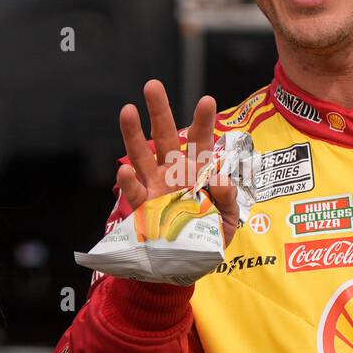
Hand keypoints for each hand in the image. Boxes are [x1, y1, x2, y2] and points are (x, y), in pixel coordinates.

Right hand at [117, 80, 241, 247]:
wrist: (185, 267)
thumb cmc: (209, 240)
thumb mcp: (229, 222)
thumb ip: (229, 200)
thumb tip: (222, 178)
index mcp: (198, 173)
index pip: (201, 142)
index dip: (203, 122)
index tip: (207, 100)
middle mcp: (174, 173)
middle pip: (165, 137)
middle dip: (160, 111)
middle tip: (152, 85)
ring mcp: (155, 188)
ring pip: (141, 156)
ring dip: (133, 134)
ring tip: (126, 109)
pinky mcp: (142, 208)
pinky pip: (134, 192)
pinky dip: (128, 182)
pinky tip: (123, 171)